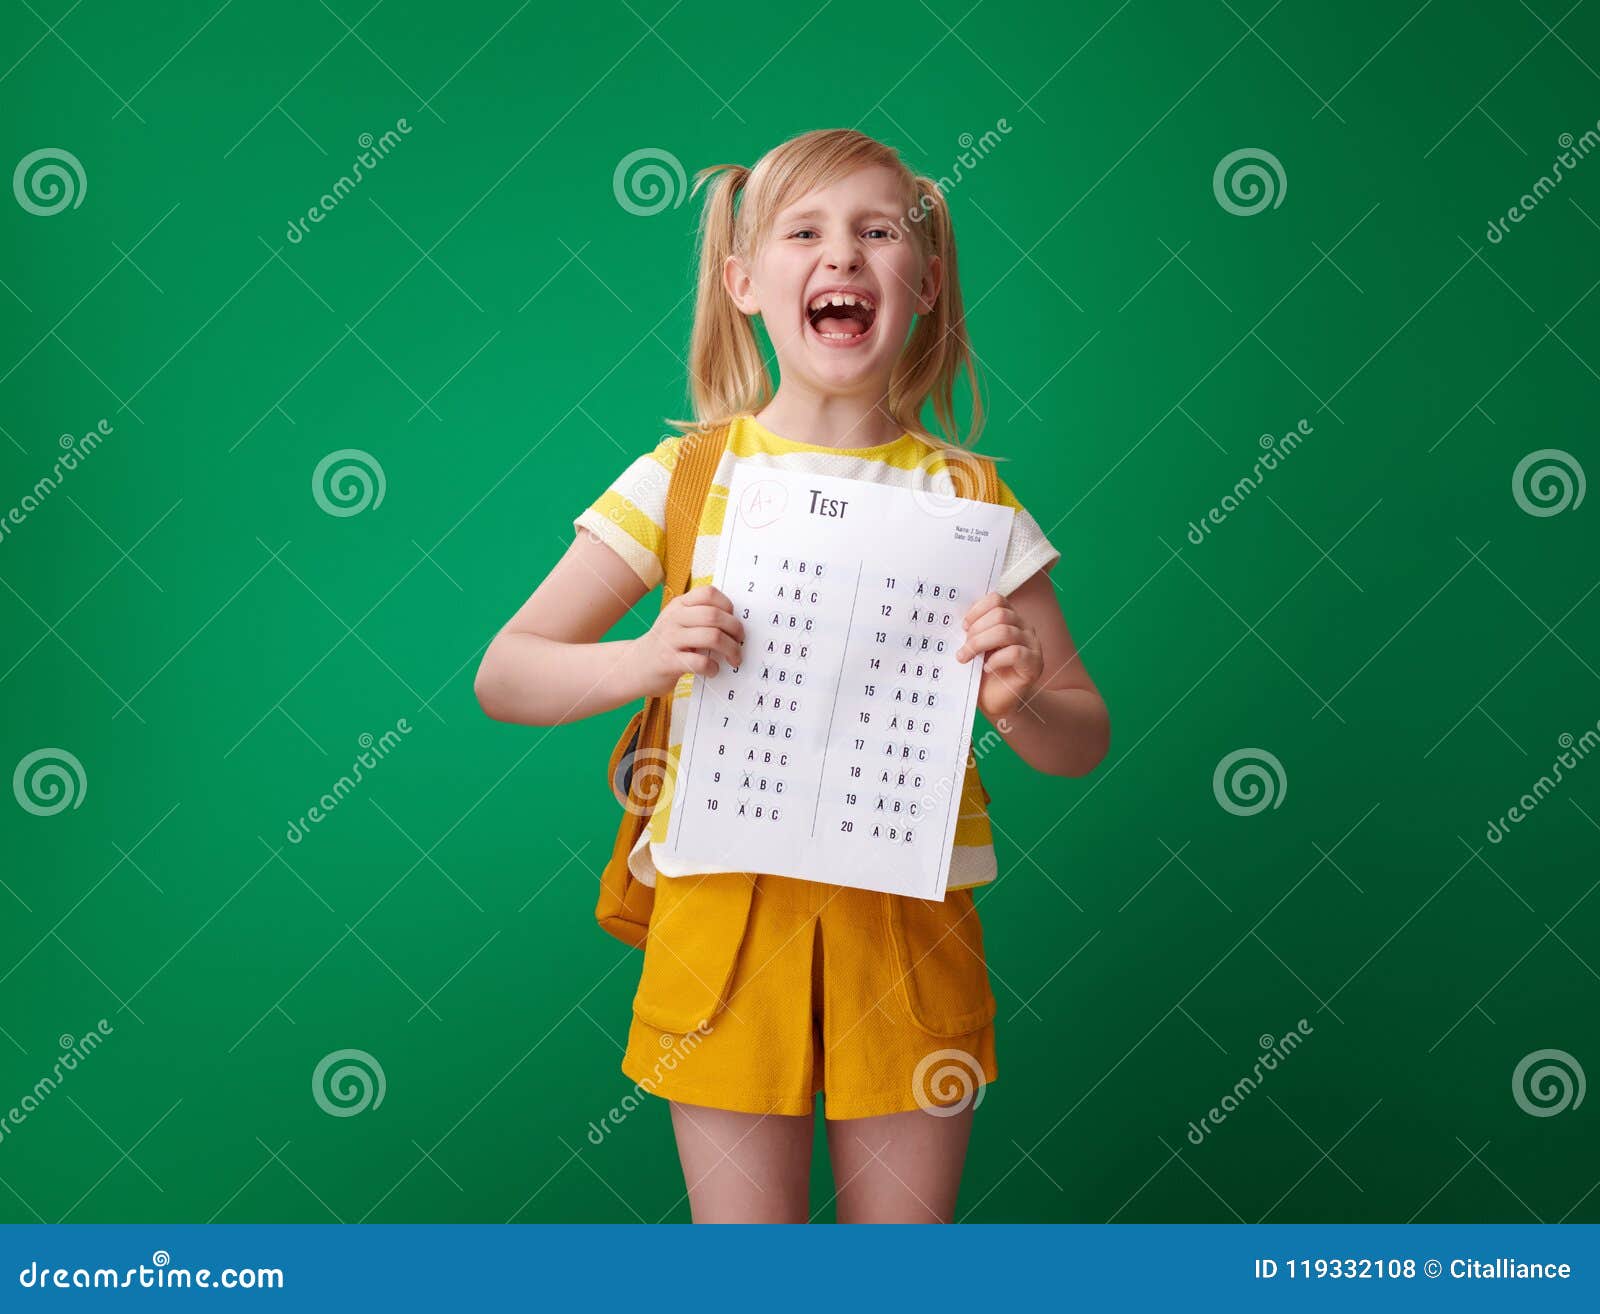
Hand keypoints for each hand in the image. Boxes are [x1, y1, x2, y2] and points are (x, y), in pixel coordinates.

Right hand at [630, 585, 744, 695]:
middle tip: (739, 641)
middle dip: (735, 629)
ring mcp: (670, 640)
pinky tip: (713, 670)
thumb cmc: (663, 644)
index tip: (732, 619)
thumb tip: (734, 621)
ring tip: (733, 658)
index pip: (708, 593)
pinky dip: (713, 668)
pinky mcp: (668, 662)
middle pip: (714, 615)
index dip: (727, 605)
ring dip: (731, 650)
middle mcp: (673, 619)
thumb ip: (698, 616)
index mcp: (678, 606)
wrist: (633, 666)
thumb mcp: (676, 622)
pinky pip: (700, 662)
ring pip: (712, 637)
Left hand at [956, 590, 1043, 720]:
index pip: (996, 599)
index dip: (977, 610)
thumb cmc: (983, 674)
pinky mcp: (1034, 663)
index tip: (964, 626)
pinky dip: (996, 660)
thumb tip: (952, 619)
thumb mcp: (974, 648)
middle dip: (976, 631)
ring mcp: (1032, 644)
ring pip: (1005, 632)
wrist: (997, 702)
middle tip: (964, 648)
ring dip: (980, 644)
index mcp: (1009, 618)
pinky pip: (1015, 653)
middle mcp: (1024, 627)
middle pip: (1000, 615)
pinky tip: (986, 668)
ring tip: (967, 657)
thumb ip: (971, 632)